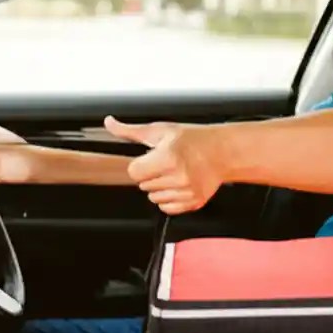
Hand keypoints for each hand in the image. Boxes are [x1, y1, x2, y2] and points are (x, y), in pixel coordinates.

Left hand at [104, 115, 224, 214]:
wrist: (223, 152)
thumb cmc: (194, 140)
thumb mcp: (161, 130)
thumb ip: (131, 131)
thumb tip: (110, 123)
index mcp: (167, 158)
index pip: (134, 172)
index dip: (140, 165)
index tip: (151, 159)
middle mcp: (177, 177)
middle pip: (143, 186)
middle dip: (151, 175)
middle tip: (167, 164)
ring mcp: (186, 192)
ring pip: (154, 199)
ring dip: (160, 188)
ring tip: (174, 174)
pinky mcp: (193, 202)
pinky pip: (168, 208)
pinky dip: (170, 199)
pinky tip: (178, 185)